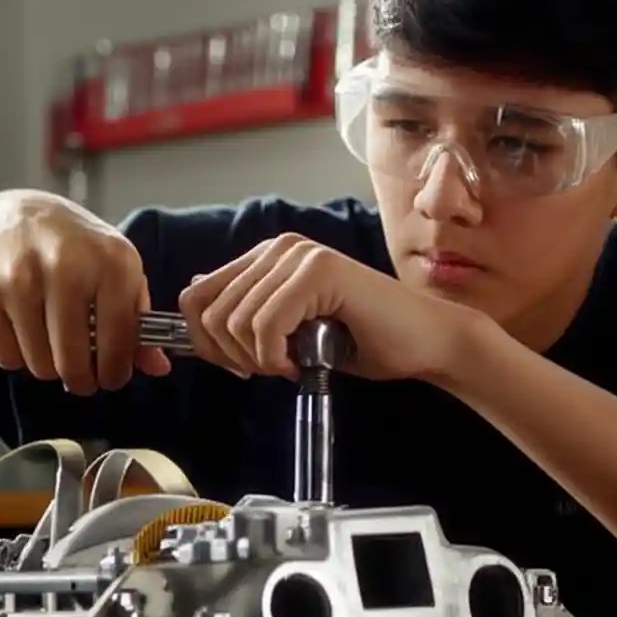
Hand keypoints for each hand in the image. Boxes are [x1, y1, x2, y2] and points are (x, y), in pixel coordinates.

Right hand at [0, 191, 170, 393]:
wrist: (8, 217)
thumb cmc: (73, 249)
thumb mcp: (115, 270)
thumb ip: (137, 319)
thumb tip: (159, 368)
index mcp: (112, 261)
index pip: (119, 341)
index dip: (116, 371)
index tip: (110, 378)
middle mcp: (66, 266)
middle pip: (73, 361)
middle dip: (80, 379)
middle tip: (78, 376)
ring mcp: (19, 278)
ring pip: (39, 363)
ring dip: (47, 366)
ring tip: (50, 344)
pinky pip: (6, 357)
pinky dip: (15, 357)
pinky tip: (23, 333)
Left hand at [177, 233, 485, 382]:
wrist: (423, 342)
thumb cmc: (363, 340)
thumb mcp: (289, 329)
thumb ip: (246, 308)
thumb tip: (193, 290)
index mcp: (267, 257)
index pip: (197, 296)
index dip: (205, 342)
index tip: (238, 366)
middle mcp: (279, 248)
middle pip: (208, 310)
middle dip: (229, 355)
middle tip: (267, 369)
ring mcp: (300, 255)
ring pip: (235, 320)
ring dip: (256, 358)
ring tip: (289, 363)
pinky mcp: (320, 271)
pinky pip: (266, 324)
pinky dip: (274, 356)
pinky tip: (298, 362)